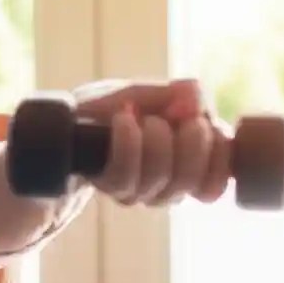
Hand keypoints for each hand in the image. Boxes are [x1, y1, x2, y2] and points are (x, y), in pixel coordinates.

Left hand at [71, 78, 231, 206]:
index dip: (221, 159)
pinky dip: (128, 142)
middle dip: (193, 146)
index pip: (216, 181)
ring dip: (157, 141)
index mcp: (185, 163)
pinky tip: (122, 120)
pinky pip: (125, 174)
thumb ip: (176, 93)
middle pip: (190, 181)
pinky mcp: (107, 185)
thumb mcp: (144, 93)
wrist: (62, 125)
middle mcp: (162, 184)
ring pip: (160, 178)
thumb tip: (196, 96)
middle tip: (183, 119)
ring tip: (141, 115)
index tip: (208, 127)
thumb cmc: (108, 109)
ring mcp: (135, 190)